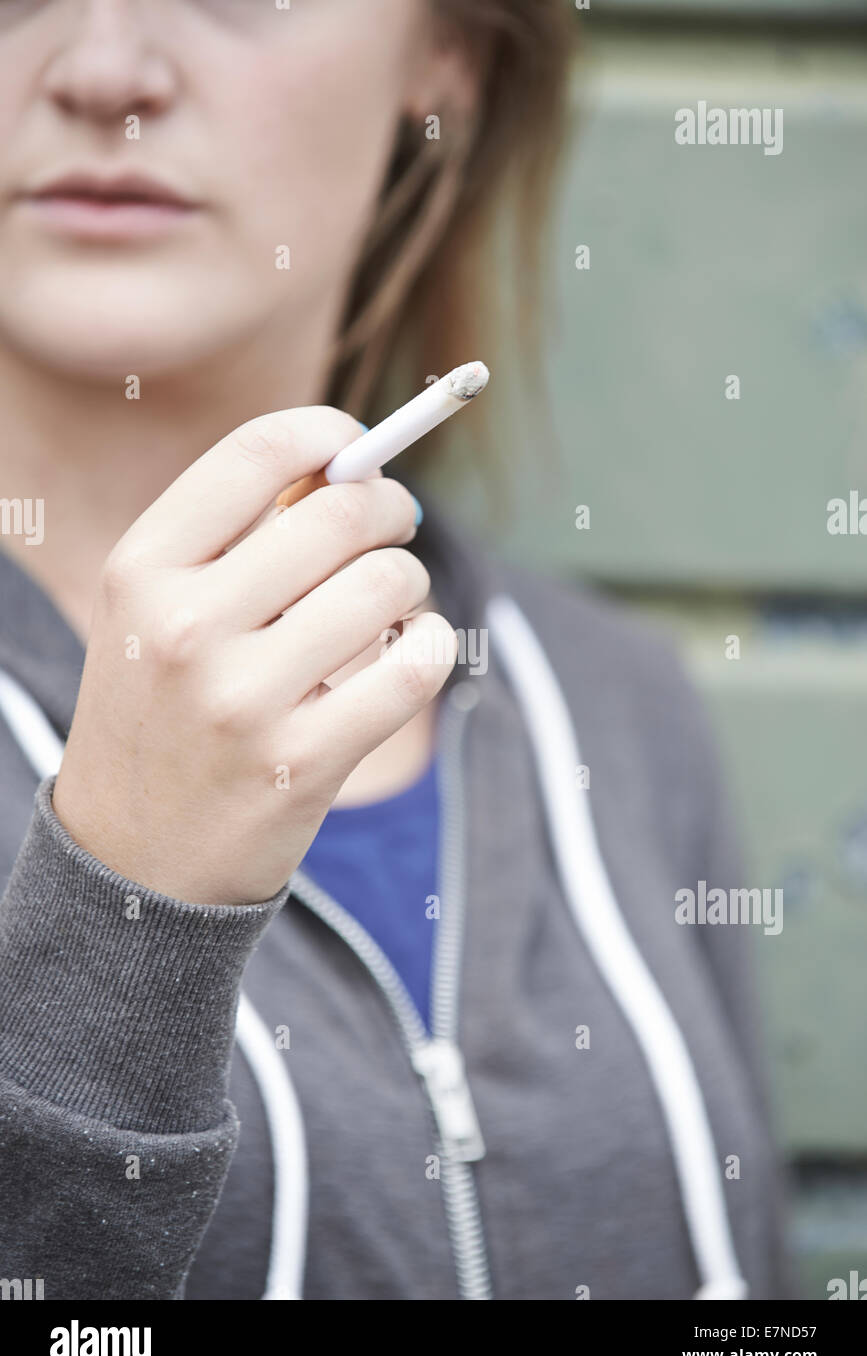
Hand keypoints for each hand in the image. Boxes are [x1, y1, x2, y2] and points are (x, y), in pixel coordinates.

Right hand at [52, 408, 456, 904]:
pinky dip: (429, 646)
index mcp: (141, 570)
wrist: (135, 857)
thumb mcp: (152, 612)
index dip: (331, 435)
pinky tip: (408, 651)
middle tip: (395, 525)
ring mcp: (243, 700)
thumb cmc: (162, 710)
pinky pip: (415, 666)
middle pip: (341, 513)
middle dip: (389, 510)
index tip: (358, 450)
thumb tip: (348, 467)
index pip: (257, 453)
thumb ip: (231, 535)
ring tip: (389, 606)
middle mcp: (184, 627)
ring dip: (409, 586)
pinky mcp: (302, 764)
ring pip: (388, 585)